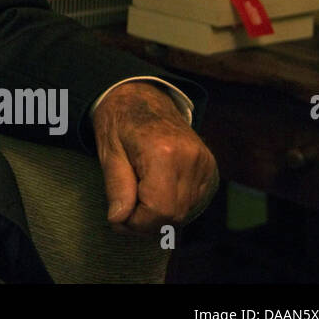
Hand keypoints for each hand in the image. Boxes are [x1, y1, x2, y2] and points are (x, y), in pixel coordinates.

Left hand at [92, 81, 217, 234]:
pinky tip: (153, 190)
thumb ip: (116, 187)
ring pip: (184, 212)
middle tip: (122, 212)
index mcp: (164, 152)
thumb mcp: (109, 151)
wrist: (143, 96)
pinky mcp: (210, 168)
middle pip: (173, 214)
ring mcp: (205, 163)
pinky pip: (192, 202)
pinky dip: (171, 204)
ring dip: (158, 214)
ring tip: (135, 197)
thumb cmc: (120, 120)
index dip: (137, 222)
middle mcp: (191, 159)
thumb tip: (119, 219)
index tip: (117, 218)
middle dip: (145, 222)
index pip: (159, 209)